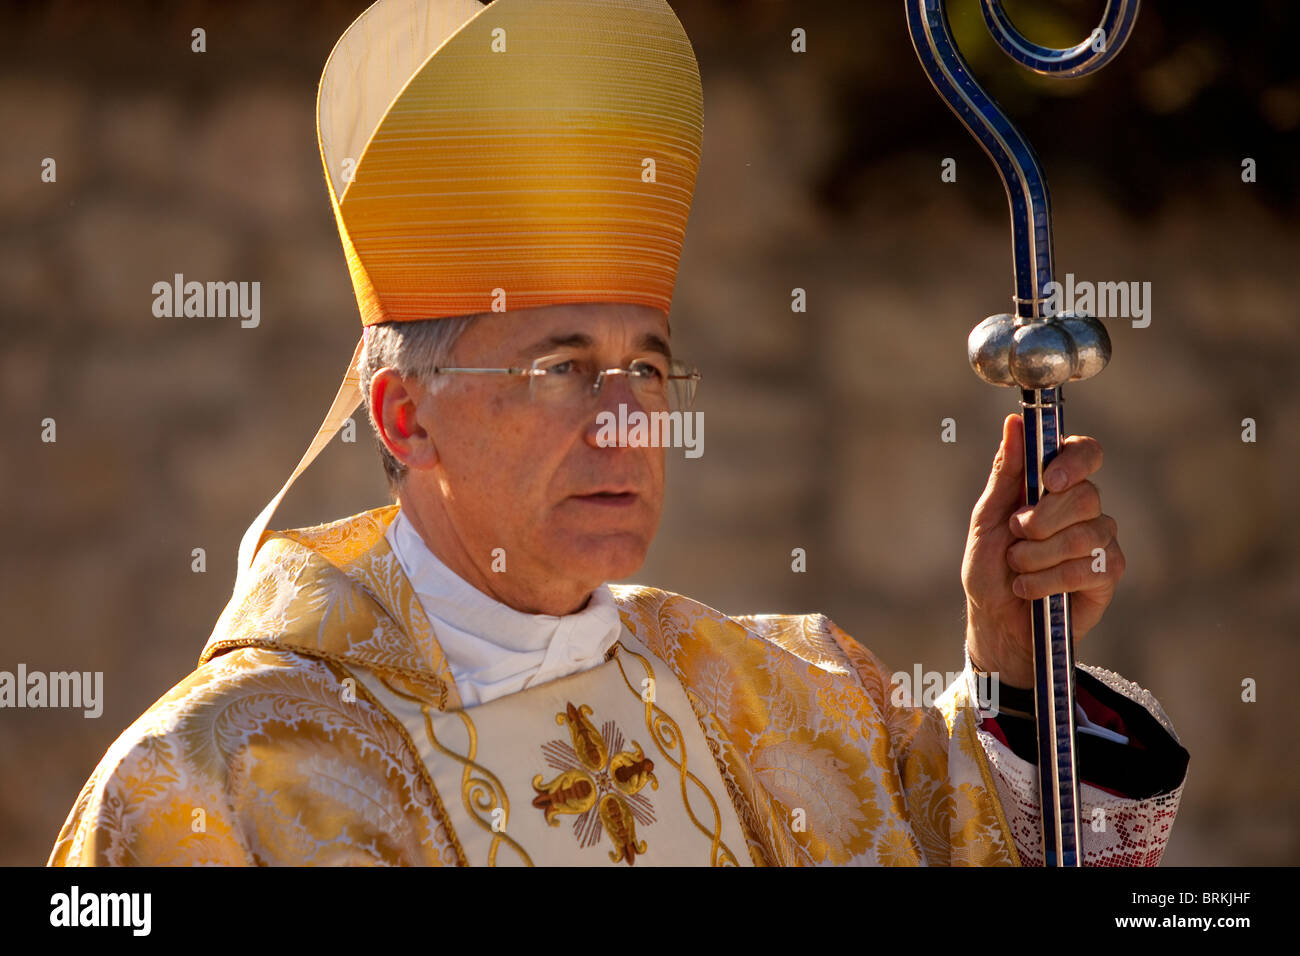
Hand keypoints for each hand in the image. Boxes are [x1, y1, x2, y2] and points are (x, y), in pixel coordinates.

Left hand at [960, 414, 1125, 688]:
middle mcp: (1084, 506)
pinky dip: (1050, 580)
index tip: (1049, 480)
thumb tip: (1015, 422)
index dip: (1072, 461)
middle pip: (1084, 495)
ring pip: (1085, 533)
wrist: (994, 621)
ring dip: (1038, 556)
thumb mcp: (987, 518)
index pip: (1085, 452)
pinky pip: (1090, 566)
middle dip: (1039, 523)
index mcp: (1054, 485)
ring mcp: (1100, 539)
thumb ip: (1006, 473)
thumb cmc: (989, 568)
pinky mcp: (1108, 573)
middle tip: (1016, 539)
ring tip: (1018, 569)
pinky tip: (1031, 590)